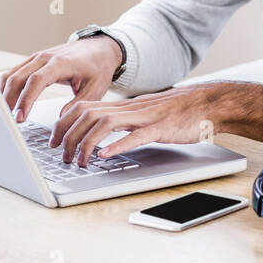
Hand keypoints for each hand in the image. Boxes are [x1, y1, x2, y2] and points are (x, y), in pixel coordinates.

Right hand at [0, 36, 121, 124]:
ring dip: (5, 94)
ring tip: (4, 115)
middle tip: (9, 122)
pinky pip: (14, 72)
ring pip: (12, 74)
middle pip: (18, 78)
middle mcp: (45, 57)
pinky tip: (6, 101)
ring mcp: (37, 57)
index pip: (36, 81)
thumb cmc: (99, 67)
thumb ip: (78, 104)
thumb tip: (61, 119)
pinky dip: (7, 87)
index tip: (20, 117)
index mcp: (61, 63)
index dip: (26, 100)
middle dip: (10, 100)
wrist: (100, 48)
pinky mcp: (34, 61)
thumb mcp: (96, 88)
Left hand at [52, 84, 226, 166]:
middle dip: (67, 135)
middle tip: (60, 155)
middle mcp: (130, 108)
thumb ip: (125, 122)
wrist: (209, 102)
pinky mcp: (160, 128)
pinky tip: (104, 156)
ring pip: (104, 124)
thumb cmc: (179, 112)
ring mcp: (144, 117)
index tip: (54, 139)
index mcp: (124, 106)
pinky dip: (117, 145)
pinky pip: (135, 136)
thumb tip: (103, 137)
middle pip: (86, 114)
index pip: (83, 107)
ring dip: (85, 143)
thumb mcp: (145, 114)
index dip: (63, 123)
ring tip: (78, 161)